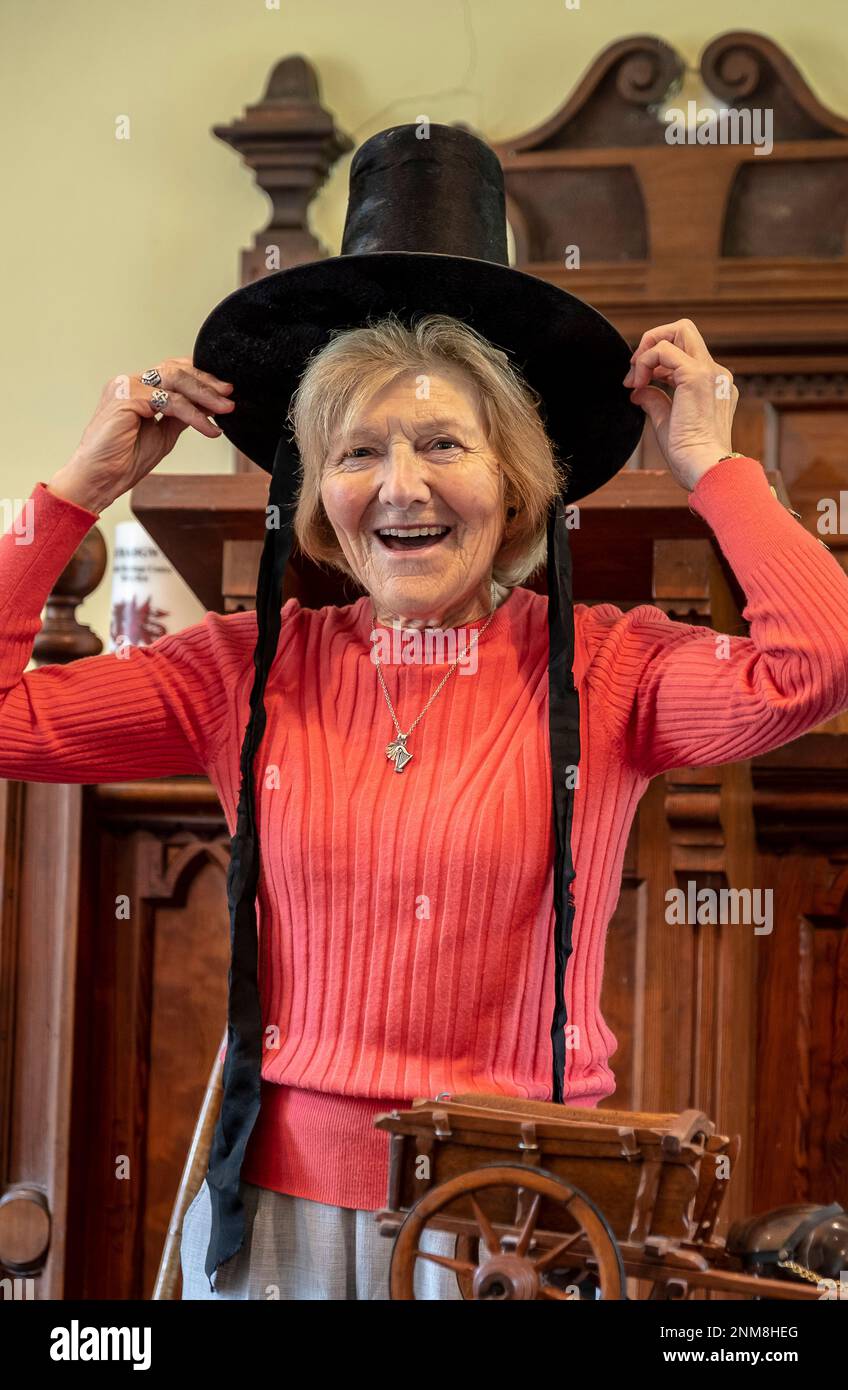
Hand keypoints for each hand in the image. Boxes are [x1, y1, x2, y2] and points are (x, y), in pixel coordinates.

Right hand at [48, 358, 234, 512]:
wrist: (99, 480)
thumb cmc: (123, 462)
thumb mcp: (162, 435)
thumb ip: (179, 417)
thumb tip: (204, 408)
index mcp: (136, 388)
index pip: (172, 372)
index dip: (200, 378)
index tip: (224, 393)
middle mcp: (130, 382)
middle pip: (176, 370)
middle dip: (207, 383)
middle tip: (230, 397)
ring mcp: (126, 387)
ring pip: (175, 380)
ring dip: (204, 395)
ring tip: (225, 410)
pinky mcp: (126, 398)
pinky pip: (169, 401)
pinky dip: (193, 414)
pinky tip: (208, 428)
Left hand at [622, 319, 738, 490]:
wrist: (705, 469)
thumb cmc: (689, 457)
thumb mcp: (667, 423)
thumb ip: (655, 401)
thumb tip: (638, 392)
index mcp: (713, 385)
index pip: (684, 354)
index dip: (656, 362)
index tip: (638, 384)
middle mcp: (716, 374)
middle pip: (685, 330)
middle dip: (653, 341)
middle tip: (634, 369)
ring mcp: (709, 372)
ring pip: (679, 329)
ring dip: (647, 349)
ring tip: (633, 379)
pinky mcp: (696, 376)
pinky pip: (663, 349)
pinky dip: (644, 361)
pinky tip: (637, 384)